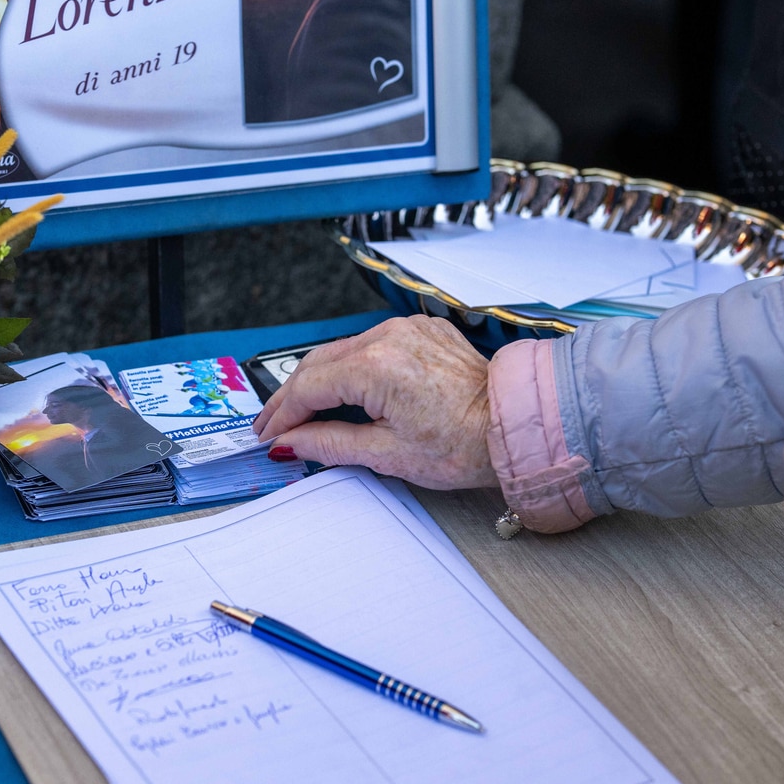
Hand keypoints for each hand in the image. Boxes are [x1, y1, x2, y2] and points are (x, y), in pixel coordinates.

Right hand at [253, 317, 496, 489]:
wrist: (514, 426)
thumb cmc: (463, 445)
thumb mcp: (387, 454)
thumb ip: (330, 443)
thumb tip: (292, 443)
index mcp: (376, 366)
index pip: (309, 386)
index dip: (283, 414)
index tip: (269, 435)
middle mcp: (388, 336)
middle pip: (319, 362)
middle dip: (292, 396)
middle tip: (274, 425)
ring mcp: (406, 329)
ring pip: (343, 350)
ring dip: (320, 379)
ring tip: (302, 411)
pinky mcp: (422, 330)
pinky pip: (372, 344)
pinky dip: (351, 366)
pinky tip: (343, 389)